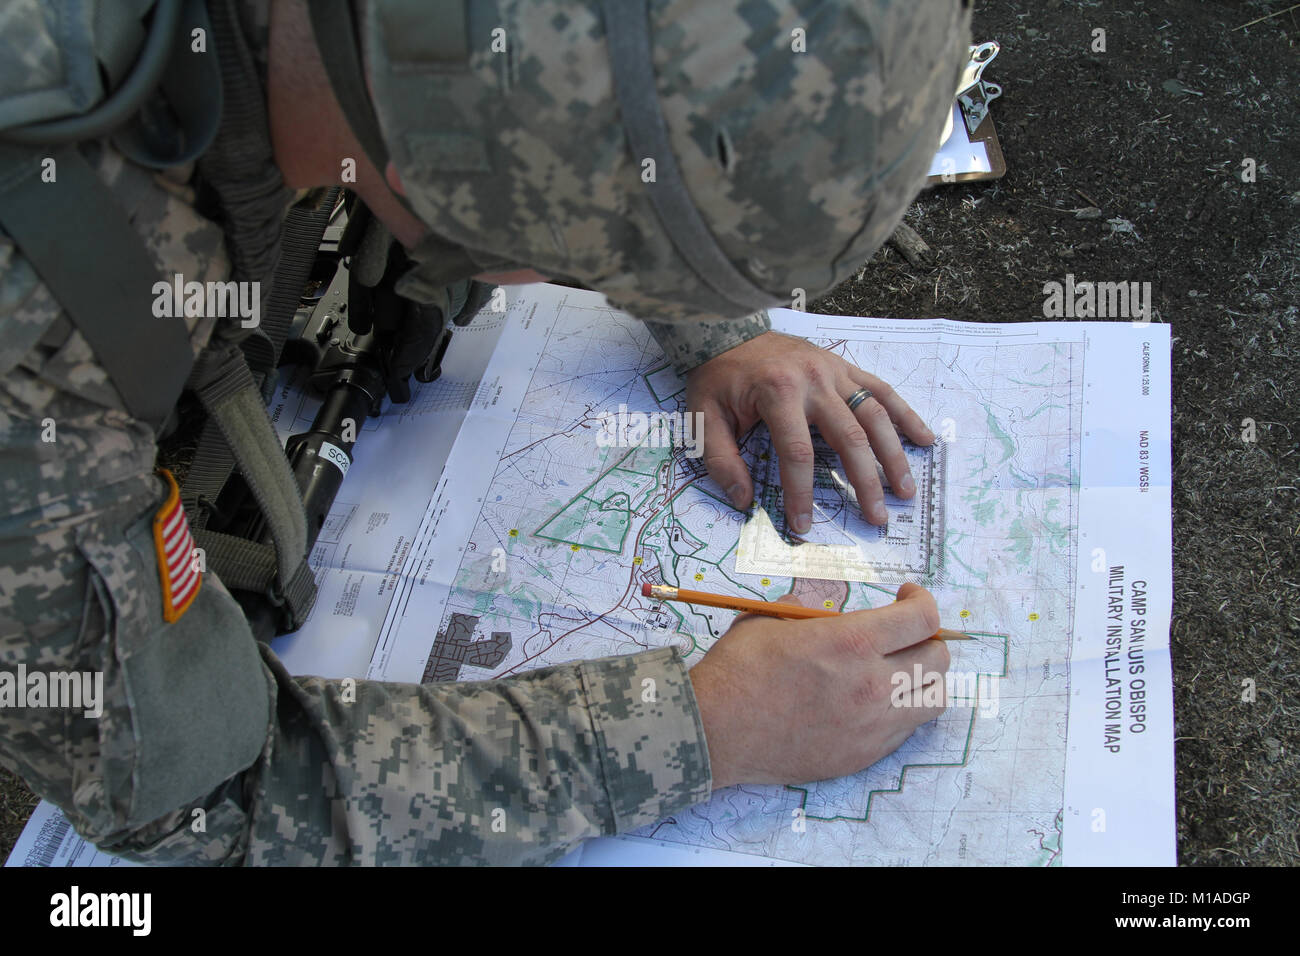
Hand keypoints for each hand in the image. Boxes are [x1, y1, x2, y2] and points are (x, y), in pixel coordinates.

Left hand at [686, 331, 934, 529]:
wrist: (728, 328)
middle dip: (865, 483)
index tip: (804, 525)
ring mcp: (834, 370)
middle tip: (876, 519)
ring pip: (874, 415)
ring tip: (905, 490)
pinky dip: (905, 414)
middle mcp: (814, 379)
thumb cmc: (717, 376)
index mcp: (778, 392)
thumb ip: (720, 459)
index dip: (802, 493)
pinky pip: (881, 390)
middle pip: (849, 437)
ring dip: (894, 455)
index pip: (797, 453)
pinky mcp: (844, 365)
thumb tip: (743, 500)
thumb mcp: (702, 416)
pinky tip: (924, 439)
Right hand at [688, 583, 948, 788]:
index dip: (923, 601)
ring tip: (899, 668)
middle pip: (938, 658)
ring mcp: (872, 726)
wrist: (715, 731)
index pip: (923, 619)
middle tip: (904, 632)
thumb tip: (818, 608)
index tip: (907, 596)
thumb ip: (805, 609)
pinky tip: (874, 700)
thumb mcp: (769, 620)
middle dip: (927, 636)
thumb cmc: (737, 671)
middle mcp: (873, 685)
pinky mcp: (864, 754)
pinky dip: (901, 709)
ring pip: (934, 698)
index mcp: (852, 643)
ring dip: (924, 676)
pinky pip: (907, 729)